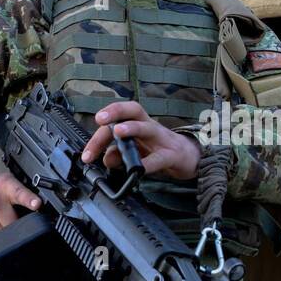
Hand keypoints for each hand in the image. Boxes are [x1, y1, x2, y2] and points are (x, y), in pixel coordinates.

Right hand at [0, 160, 40, 235]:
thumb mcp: (9, 181)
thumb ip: (23, 194)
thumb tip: (39, 210)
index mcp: (6, 188)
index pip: (20, 193)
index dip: (29, 199)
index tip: (37, 204)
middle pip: (15, 224)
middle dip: (21, 225)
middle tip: (20, 218)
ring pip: (6, 234)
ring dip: (10, 231)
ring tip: (5, 218)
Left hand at [80, 100, 200, 179]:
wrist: (188, 158)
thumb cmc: (159, 150)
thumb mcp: (135, 151)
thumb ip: (119, 154)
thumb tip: (106, 158)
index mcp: (138, 123)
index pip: (118, 116)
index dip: (104, 121)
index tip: (93, 129)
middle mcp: (149, 126)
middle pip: (132, 112)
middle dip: (114, 114)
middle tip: (100, 120)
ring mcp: (162, 139)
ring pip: (147, 127)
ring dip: (132, 127)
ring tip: (119, 132)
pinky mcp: (172, 155)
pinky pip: (159, 157)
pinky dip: (148, 163)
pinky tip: (138, 169)